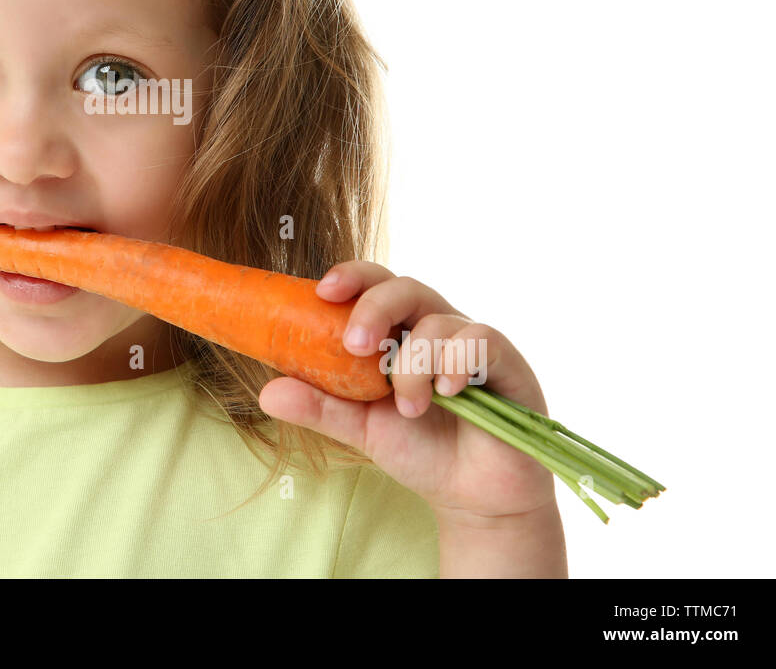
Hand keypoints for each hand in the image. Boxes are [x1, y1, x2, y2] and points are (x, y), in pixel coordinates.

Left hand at [257, 261, 556, 523]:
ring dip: (414, 364)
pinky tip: (445, 394)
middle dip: (374, 308)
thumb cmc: (420, 449)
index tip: (322, 289)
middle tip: (354, 344)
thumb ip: (321, 406)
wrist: (474, 497)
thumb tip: (267, 392)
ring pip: (438, 321)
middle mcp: (436, 326)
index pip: (374, 284)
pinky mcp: (508, 363)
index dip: (351, 277)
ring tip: (408, 408)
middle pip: (405, 286)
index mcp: (400, 331)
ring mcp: (472, 342)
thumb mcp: (361, 428)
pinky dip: (454, 363)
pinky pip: (479, 340)